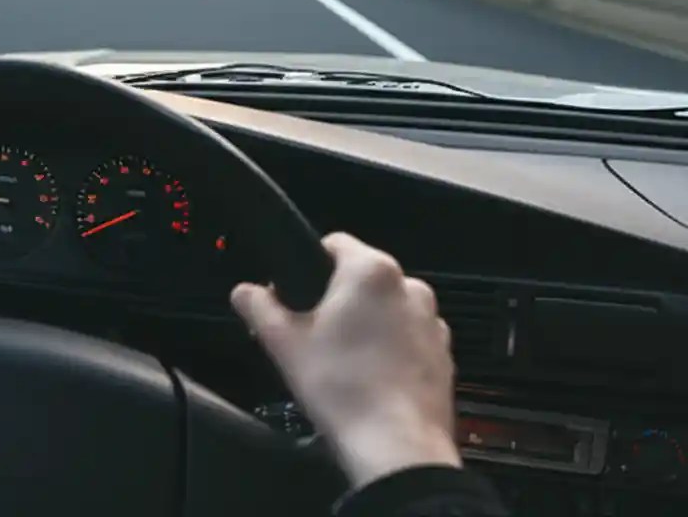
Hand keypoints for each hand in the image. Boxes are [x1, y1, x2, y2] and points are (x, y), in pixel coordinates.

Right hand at [231, 232, 458, 487]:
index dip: (307, 266)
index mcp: (371, 271)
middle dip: (337, 299)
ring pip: (387, 308)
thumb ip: (257, 305)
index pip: (333, 243)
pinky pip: (408, 337)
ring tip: (342, 362)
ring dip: (366, 324)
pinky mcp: (444, 353)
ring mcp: (433, 320)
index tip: (293, 298)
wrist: (396, 445)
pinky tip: (370, 378)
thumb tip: (245, 291)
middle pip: (361, 278)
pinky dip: (390, 348)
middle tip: (312, 336)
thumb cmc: (340, 387)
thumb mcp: (282, 342)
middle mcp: (410, 286)